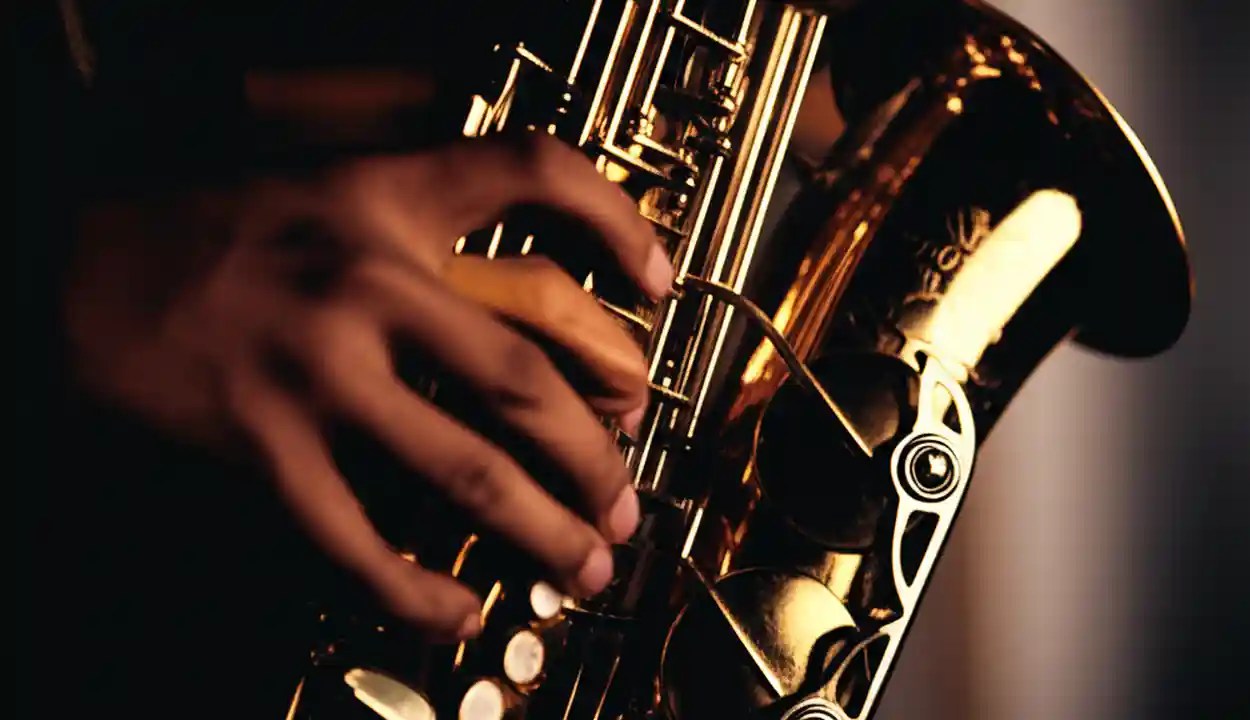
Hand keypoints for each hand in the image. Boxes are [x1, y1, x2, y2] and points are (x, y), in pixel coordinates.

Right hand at [63, 133, 672, 639]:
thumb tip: (509, 209)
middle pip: (528, 372)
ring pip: (466, 466)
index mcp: (384, 194)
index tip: (660, 281)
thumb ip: (410, 178)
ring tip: (587, 566)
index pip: (532, 176)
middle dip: (597, 449)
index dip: (616, 222)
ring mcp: (317, 367)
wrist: (68, 258)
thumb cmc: (201, 218)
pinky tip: (456, 609)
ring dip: (542, 529)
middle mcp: (366, 277)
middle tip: (627, 496)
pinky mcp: (263, 441)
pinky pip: (357, 534)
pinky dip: (414, 586)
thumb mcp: (313, 162)